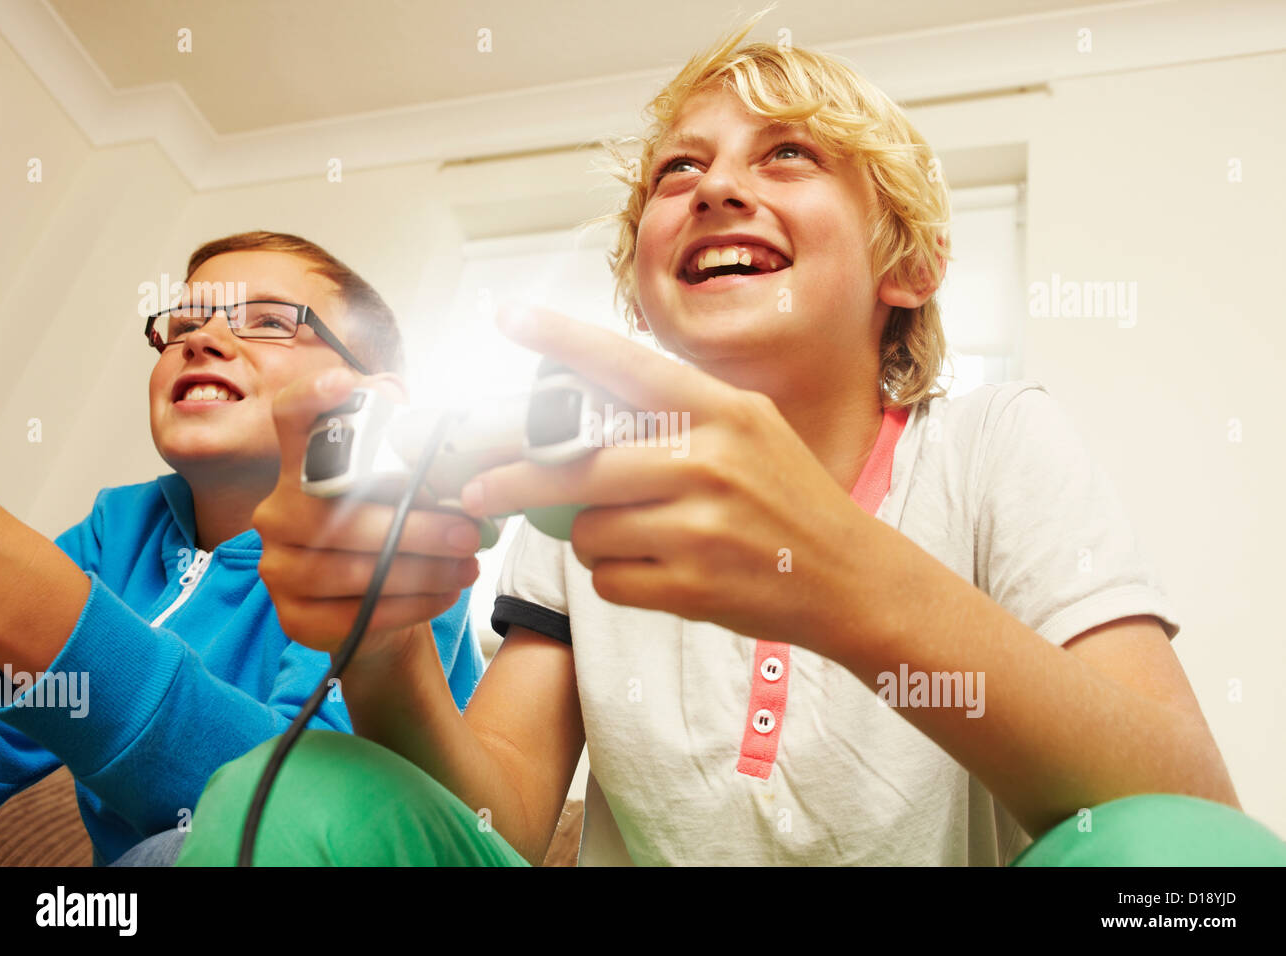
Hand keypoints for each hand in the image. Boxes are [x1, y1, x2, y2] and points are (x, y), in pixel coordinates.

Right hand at [253, 368, 482, 656]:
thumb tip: (447, 429)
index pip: (291, 418)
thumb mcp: (406, 492)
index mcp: (303, 466)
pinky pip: (356, 612)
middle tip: (468, 531)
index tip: (344, 383)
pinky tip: (446, 592)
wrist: (375, 611)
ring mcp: (280, 567)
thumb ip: (416, 457)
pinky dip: (411, 603)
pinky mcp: (293, 617)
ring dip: (422, 567)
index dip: (311, 397)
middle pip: (339, 512)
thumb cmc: (393, 536)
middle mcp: (279, 511)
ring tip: (468, 564)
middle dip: (414, 524)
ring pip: (352, 568)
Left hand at [460, 306, 870, 648]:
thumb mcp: (750, 430)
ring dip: (592, 539)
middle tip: (478, 488)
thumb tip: (582, 416)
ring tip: (636, 538)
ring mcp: (701, 526)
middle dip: (513, 480)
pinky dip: (616, 578)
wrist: (850, 578)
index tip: (509, 317)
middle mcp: (710, 460)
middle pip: (575, 464)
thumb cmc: (789, 500)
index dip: (560, 339)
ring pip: (587, 529)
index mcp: (722, 410)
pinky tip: (657, 572)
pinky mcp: (693, 586)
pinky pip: (608, 579)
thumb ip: (676, 417)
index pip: (625, 364)